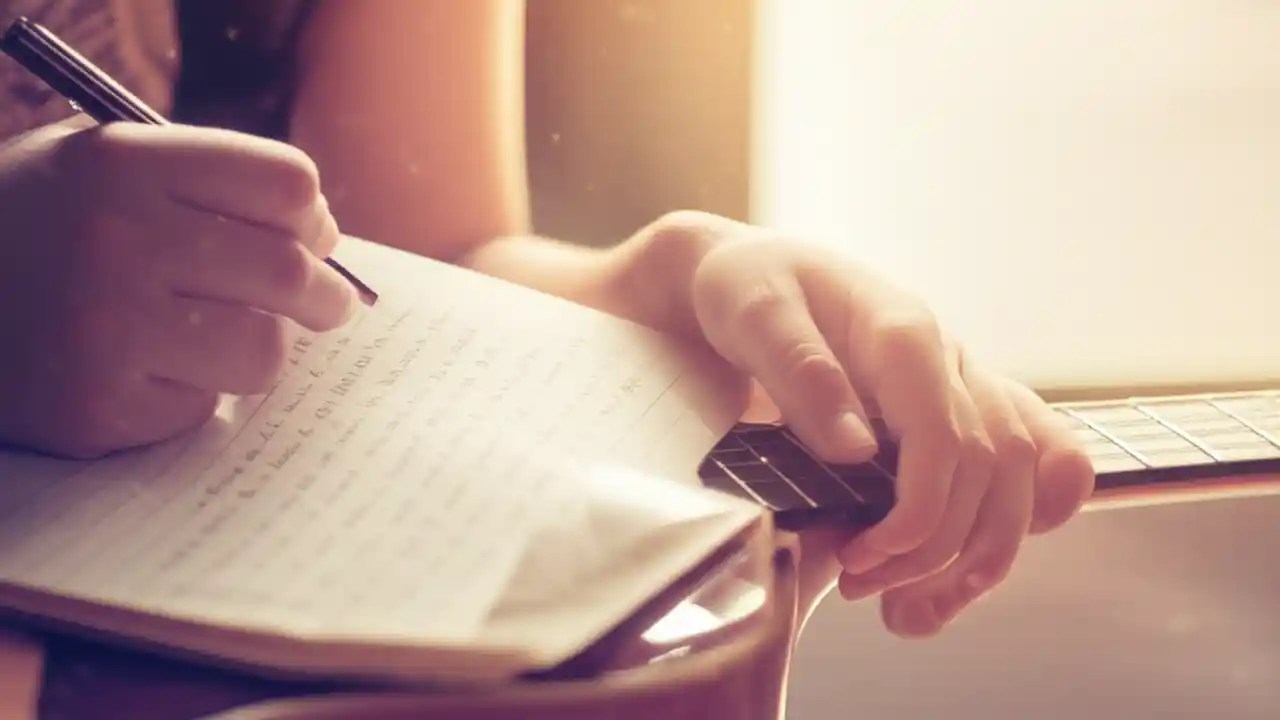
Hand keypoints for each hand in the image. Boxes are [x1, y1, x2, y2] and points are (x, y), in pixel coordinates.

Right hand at [0, 118, 356, 457]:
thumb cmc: (34, 230)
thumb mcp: (97, 170)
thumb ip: (201, 188)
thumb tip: (321, 240)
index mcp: (124, 163)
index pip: (284, 185)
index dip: (313, 219)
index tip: (315, 240)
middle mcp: (115, 238)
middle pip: (289, 272)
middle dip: (324, 296)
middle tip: (328, 305)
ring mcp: (104, 328)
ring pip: (263, 352)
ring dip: (257, 350)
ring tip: (219, 340)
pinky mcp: (97, 407)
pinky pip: (202, 407)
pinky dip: (188, 395)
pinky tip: (141, 374)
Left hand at [632, 211, 1094, 636]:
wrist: (744, 275)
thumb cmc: (746, 287)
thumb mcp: (754, 311)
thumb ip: (802, 371)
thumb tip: (855, 450)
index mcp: (904, 332)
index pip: (948, 434)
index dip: (921, 511)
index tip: (863, 558)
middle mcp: (948, 361)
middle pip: (995, 468)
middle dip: (937, 546)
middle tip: (859, 585)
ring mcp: (956, 390)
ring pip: (1017, 482)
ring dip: (973, 560)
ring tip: (906, 612)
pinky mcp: (948, 419)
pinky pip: (1010, 482)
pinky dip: (985, 544)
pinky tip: (939, 592)